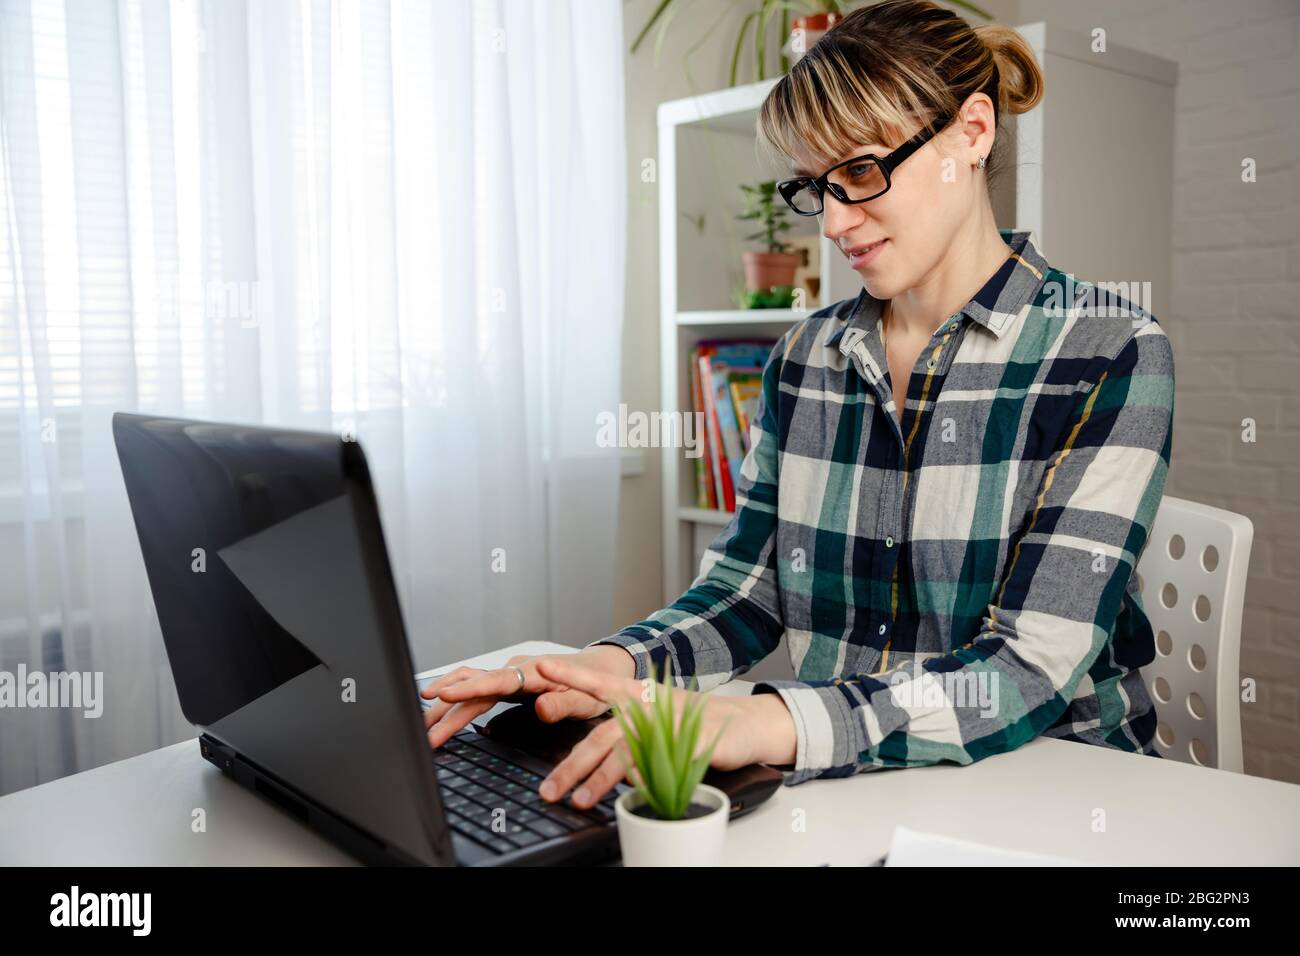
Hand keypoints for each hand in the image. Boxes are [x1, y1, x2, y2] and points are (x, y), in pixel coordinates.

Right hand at [420, 646, 634, 748]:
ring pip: (471, 685)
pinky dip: (457, 696)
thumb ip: (563, 705)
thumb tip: (542, 708)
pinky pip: (477, 687)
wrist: (601, 669)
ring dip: (446, 702)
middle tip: (425, 732)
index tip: (442, 695)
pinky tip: (441, 707)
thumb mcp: (586, 700)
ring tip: (423, 722)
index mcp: (533, 672)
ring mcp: (510, 674)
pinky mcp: (508, 682)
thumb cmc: (596, 684)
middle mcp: (516, 670)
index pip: (494, 681)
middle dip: (447, 709)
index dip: (467, 689)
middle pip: (474, 688)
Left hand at [529, 656, 779, 809]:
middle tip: (550, 788)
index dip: (569, 676)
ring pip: (626, 753)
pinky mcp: (690, 744)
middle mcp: (649, 707)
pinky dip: (642, 780)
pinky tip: (628, 795)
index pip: (598, 683)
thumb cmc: (693, 721)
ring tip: (581, 800)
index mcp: (638, 696)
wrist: (744, 723)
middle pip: (602, 735)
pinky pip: (661, 765)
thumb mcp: (654, 715)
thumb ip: (623, 729)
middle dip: (572, 764)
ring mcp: (670, 726)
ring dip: (601, 779)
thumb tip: (583, 752)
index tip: (539, 668)